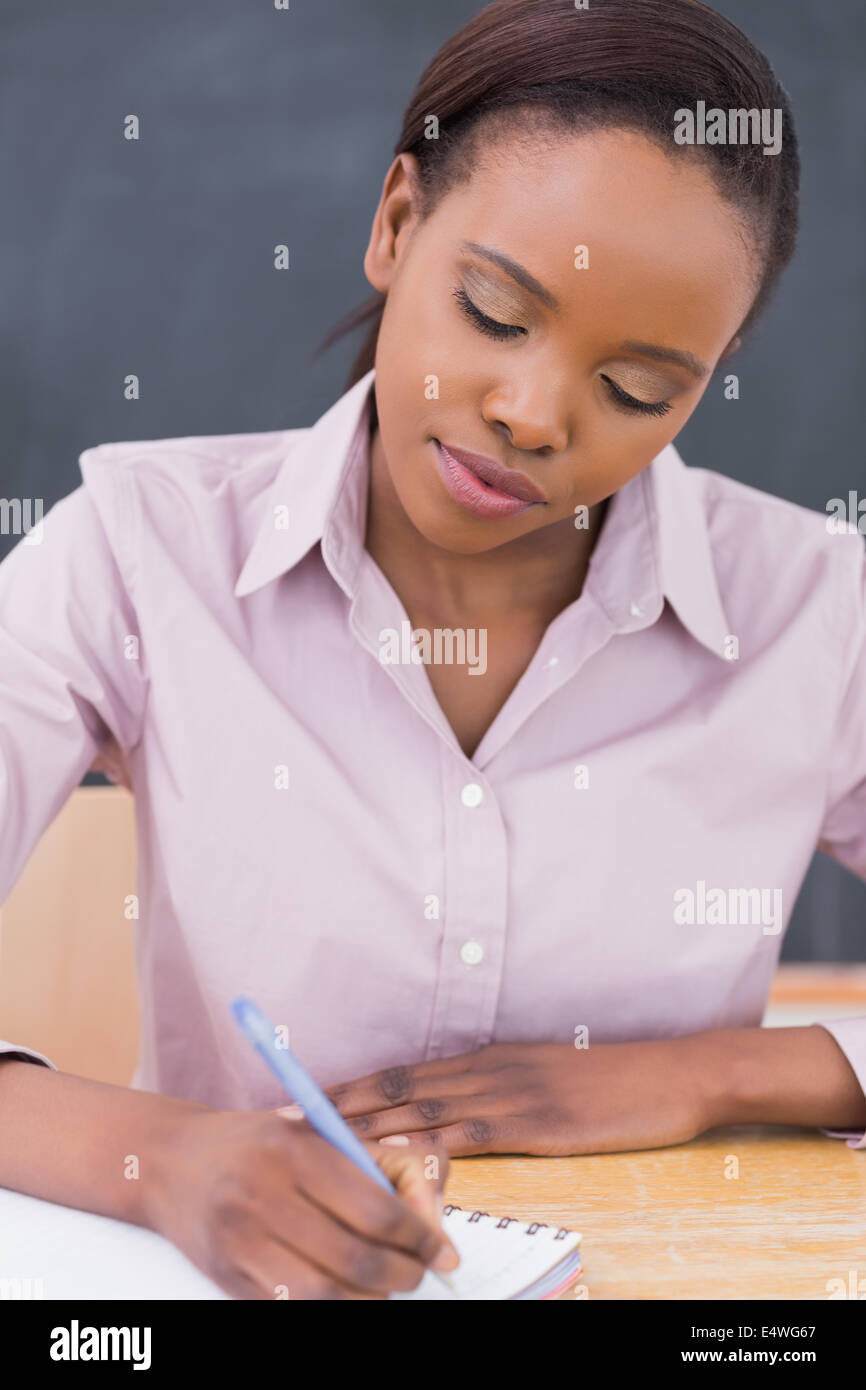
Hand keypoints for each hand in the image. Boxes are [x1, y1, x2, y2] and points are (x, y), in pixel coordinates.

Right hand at [146, 1107, 459, 1298]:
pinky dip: (330, 1306)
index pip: (376, 1208)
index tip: (440, 1247)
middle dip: (403, 1274)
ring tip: (384, 1283)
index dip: (420, 1236)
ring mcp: (239, 1241)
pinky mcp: (226, 1278)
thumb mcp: (316, 1132)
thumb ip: (378, 1167)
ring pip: (325, 1295)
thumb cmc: (259, 1143)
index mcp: (293, 1149)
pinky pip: (291, 1308)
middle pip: (356, 1259)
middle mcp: (262, 1195)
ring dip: (370, 1297)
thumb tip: (432, 1225)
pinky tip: (345, 1290)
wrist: (170, 1161)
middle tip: (418, 1271)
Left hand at [323, 1039, 713, 1156]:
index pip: (401, 1071)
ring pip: (417, 1106)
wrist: (669, 1074)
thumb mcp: (543, 1075)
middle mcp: (485, 1069)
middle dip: (334, 1102)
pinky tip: (387, 1153)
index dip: (349, 1085)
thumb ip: (497, 1089)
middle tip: (280, 1116)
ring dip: (360, 1122)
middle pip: (394, 1085)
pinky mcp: (532, 1122)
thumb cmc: (610, 1081)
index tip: (300, 1095)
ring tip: (310, 1135)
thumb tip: (452, 1110)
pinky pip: (463, 1134)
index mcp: (486, 1057)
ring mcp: (507, 1093)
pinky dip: (419, 1143)